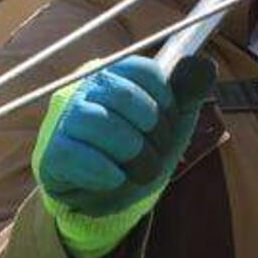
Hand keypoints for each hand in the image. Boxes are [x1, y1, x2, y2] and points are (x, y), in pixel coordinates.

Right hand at [31, 55, 214, 257]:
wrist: (114, 194)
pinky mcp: (52, 154)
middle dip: (152, 131)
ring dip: (132, 153)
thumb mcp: (173, 119)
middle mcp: (86, 88)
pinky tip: (115, 178)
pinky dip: (104, 171)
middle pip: (123, 96)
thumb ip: (190, 91)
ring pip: (99, 123)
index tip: (166, 123)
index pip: (144, 71)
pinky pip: (75, 154)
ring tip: (140, 170)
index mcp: (117, 72)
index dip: (165, 103)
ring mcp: (66, 120)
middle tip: (156, 152)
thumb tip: (205, 64)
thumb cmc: (144, 146)